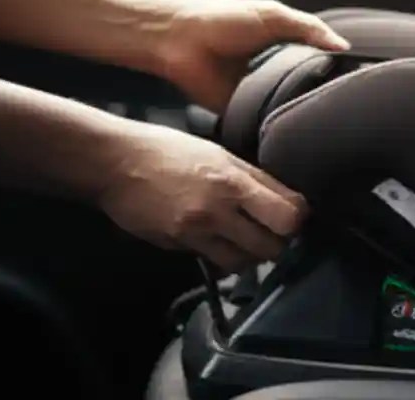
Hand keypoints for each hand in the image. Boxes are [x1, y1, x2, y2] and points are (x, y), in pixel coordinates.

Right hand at [97, 122, 308, 272]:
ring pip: (243, 263)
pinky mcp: (176, 247)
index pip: (286, 217)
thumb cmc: (169, 150)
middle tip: (275, 233)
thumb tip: (291, 201)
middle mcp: (216, 212)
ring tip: (248, 239)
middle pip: (270, 248)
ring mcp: (194, 234)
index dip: (297, 220)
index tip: (296, 216)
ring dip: (252, 255)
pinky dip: (223, 255)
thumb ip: (255, 179)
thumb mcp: (219, 153)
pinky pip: (213, 261)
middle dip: (279, 243)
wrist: (117, 163)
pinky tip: (219, 240)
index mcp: (232, 182)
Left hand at [157, 0, 348, 111]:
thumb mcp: (274, 15)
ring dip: (297, 110)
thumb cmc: (223, 20)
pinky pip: (262, 122)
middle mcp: (273, 72)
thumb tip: (343, 46)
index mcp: (284, 47)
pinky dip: (272, 124)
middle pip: (305, 87)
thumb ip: (309, 28)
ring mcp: (257, 93)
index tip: (356, 80)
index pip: (317, 61)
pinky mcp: (241, 112)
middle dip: (319, 95)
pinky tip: (288, 126)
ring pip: (286, 107)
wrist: (182, 40)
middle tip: (342, 105)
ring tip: (319, 119)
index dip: (334, 69)